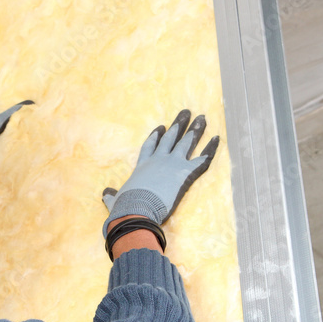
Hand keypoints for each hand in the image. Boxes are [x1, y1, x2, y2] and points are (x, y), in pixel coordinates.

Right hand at [102, 110, 219, 236]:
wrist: (135, 208)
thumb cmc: (124, 206)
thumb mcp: (115, 199)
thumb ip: (112, 195)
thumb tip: (105, 194)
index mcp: (143, 165)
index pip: (150, 146)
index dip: (156, 136)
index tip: (162, 127)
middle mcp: (158, 160)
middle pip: (170, 138)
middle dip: (179, 124)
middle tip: (186, 113)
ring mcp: (172, 164)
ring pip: (187, 142)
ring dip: (195, 130)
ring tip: (202, 118)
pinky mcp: (185, 173)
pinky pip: (203, 158)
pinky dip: (211, 148)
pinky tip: (217, 138)